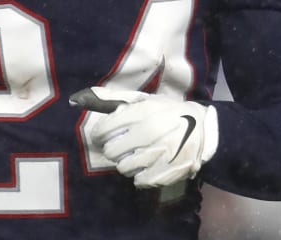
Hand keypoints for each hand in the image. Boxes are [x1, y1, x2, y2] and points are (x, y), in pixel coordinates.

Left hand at [70, 87, 217, 188]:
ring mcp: (159, 154)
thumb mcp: (144, 100)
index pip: (106, 128)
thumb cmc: (169, 113)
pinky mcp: (167, 172)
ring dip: (126, 163)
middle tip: (121, 147)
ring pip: (124, 168)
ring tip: (136, 156)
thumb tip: (75, 99)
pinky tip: (147, 166)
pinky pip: (139, 181)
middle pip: (112, 151)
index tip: (104, 136)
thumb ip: (111, 100)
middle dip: (113, 150)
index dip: (100, 134)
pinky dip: (140, 176)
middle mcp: (150, 132)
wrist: (205, 130)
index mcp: (143, 111)